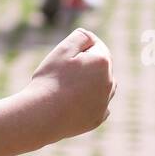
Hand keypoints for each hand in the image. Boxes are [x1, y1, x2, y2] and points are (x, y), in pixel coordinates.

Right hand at [20, 28, 114, 142]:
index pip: (95, 45)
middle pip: (99, 66)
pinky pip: (96, 104)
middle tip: (62, 73)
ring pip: (100, 85)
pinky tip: (71, 103)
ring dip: (88, 83)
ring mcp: (105, 102)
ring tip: (66, 88)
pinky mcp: (98, 118)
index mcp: (103, 62)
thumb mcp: (63, 50)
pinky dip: (87, 101)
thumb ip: (80, 37)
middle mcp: (110, 82)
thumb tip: (90, 37)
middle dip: (85, 65)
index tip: (63, 58)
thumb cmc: (51, 80)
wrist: (44, 115)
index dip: (77, 49)